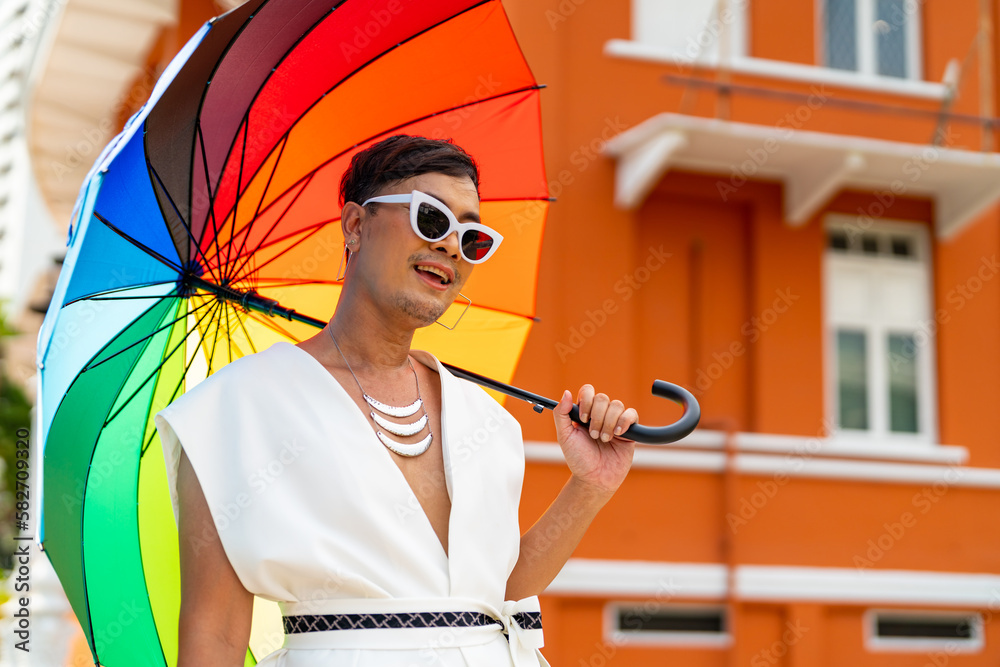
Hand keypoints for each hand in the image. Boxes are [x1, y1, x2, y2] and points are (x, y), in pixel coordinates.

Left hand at [553, 385, 637, 499]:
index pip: (588, 391)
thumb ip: (561, 414)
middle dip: (597, 417)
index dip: (586, 400)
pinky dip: (624, 422)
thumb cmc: (578, 459)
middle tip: (593, 435)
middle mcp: (600, 414)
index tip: (582, 418)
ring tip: (603, 440)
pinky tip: (617, 434)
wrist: (594, 478)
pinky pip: (632, 414)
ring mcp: (615, 421)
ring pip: (617, 405)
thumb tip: (566, 393)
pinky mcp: (629, 431)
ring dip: (608, 423)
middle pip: (603, 398)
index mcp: (585, 412)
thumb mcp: (564, 436)